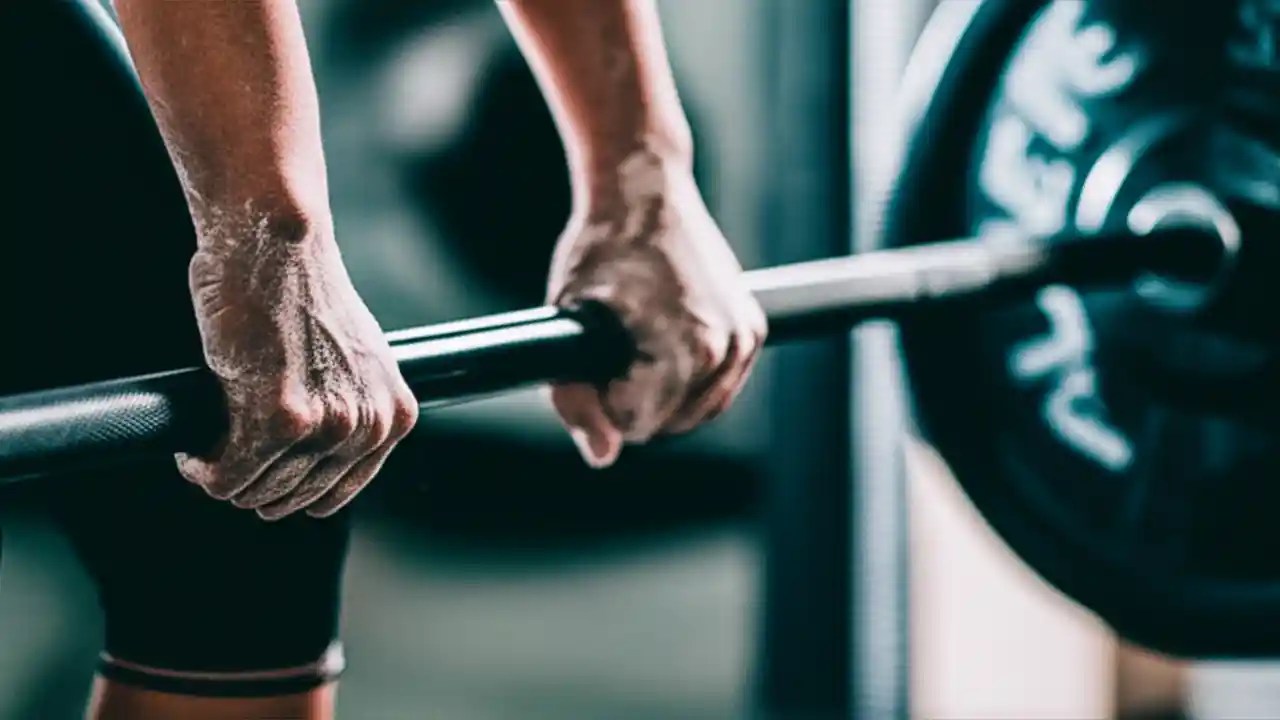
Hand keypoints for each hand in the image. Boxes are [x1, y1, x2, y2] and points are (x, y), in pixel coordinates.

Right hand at [177, 209, 418, 519]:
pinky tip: (193, 455)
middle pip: (295, 497)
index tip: (259, 474)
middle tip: (223, 462)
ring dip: (225, 480)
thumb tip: (315, 451)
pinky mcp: (281, 420)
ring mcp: (329, 426)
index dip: (289, 490)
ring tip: (206, 454)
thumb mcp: (351, 357)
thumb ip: (346, 405)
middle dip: (254, 485)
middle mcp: (369, 426)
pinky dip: (204, 472)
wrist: (280, 242)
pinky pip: (230, 476)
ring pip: (259, 491)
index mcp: (391, 416)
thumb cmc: (302, 289)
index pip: (335, 491)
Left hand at [547, 151, 766, 467]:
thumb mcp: (568, 320)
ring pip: (694, 412)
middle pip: (667, 424)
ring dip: (659, 391)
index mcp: (688, 347)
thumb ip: (575, 398)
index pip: (635, 424)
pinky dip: (685, 380)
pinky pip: (715, 389)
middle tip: (612, 340)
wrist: (645, 189)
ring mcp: (746, 339)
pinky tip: (660, 340)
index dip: (600, 396)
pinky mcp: (753, 331)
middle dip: (632, 397)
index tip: (591, 353)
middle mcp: (728, 347)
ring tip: (636, 337)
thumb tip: (602, 457)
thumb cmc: (601, 247)